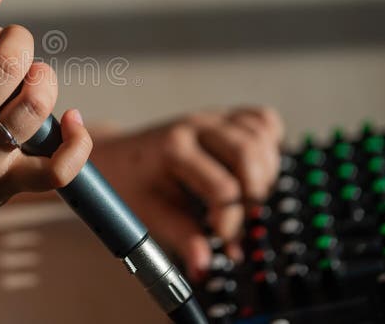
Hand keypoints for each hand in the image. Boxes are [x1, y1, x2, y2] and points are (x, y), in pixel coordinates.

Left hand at [91, 107, 282, 279]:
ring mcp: (211, 118)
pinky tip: (255, 167)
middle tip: (242, 216)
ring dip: (265, 170)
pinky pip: (262, 119)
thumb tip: (204, 267)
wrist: (114, 158)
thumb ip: (182, 238)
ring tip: (247, 196)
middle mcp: (195, 127)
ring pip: (260, 135)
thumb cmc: (130, 185)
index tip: (222, 239)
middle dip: (253, 193)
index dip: (230, 220)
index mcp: (173, 149)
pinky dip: (269, 142)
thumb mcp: (150, 214)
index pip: (222, 187)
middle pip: (248, 152)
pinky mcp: (223, 117)